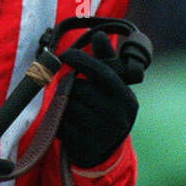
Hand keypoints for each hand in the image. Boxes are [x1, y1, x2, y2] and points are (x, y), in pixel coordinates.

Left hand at [57, 32, 137, 168]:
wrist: (105, 149)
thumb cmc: (106, 107)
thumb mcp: (110, 86)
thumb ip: (105, 61)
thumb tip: (99, 35)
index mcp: (127, 99)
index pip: (103, 73)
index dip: (82, 61)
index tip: (65, 54)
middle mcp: (118, 118)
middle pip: (80, 90)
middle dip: (69, 86)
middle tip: (70, 88)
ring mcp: (102, 135)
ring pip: (68, 107)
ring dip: (62, 104)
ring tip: (71, 106)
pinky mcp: (84, 148)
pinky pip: (61, 125)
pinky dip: (58, 121)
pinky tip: (67, 122)